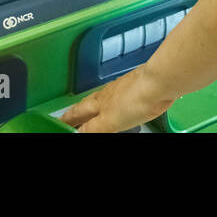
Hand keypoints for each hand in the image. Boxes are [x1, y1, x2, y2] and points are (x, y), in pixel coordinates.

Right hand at [57, 65, 178, 132]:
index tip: (58, 124)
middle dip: (77, 115)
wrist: (158, 83)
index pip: (75, 113)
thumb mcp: (108, 121)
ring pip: (101, 104)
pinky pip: (116, 104)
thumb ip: (92, 129)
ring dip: (92, 112)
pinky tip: (116, 113)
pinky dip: (109, 110)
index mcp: (96, 103)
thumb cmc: (133, 99)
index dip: (66, 120)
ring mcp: (120, 92)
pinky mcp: (134, 93)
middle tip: (70, 123)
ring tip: (89, 119)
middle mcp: (105, 96)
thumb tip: (77, 134)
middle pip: (86, 107)